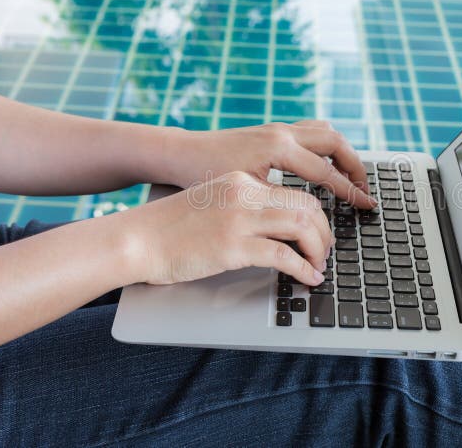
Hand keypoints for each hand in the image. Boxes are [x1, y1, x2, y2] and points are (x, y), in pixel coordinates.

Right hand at [124, 171, 331, 285]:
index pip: (296, 193)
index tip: (321, 235)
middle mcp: (244, 193)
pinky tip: (306, 279)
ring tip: (319, 266)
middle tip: (326, 252)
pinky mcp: (232, 246)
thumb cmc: (168, 228)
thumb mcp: (213, 205)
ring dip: (318, 250)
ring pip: (302, 226)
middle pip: (307, 206)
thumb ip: (244, 210)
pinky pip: (283, 256)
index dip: (316, 218)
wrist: (135, 238)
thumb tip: (277, 232)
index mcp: (241, 181)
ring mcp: (239, 218)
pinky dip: (302, 268)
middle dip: (324, 233)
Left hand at [159, 121, 376, 208]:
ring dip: (343, 152)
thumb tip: (307, 223)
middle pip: (336, 143)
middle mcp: (282, 132)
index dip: (349, 191)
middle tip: (365, 189)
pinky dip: (326, 144)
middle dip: (355, 166)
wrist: (181, 153)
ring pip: (325, 131)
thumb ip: (280, 204)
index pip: (326, 172)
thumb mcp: (246, 195)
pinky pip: (311, 130)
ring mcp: (278, 127)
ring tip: (351, 176)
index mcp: (278, 148)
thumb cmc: (204, 175)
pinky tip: (326, 162)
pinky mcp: (272, 129)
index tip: (366, 205)